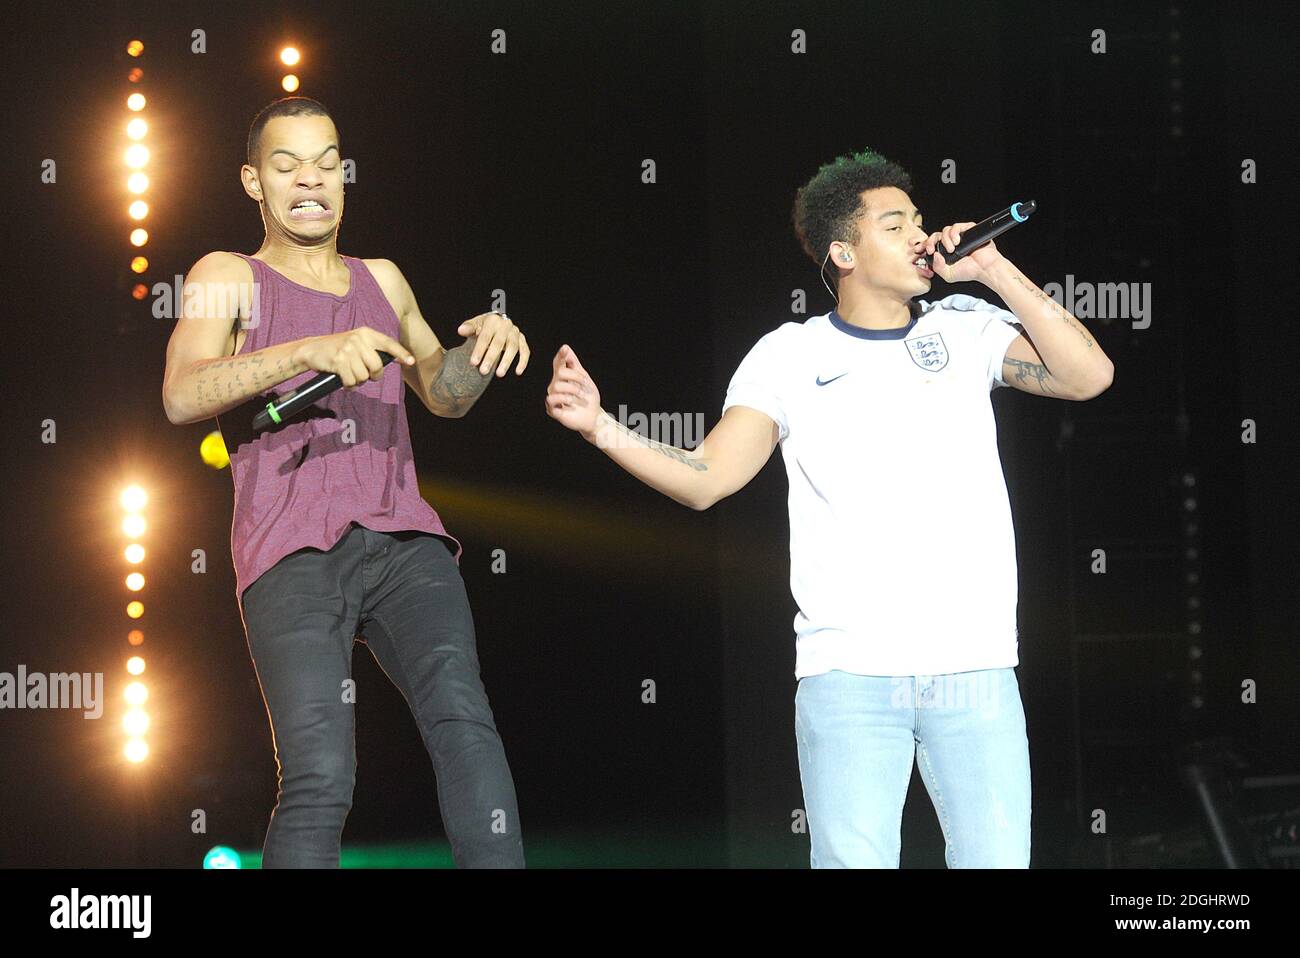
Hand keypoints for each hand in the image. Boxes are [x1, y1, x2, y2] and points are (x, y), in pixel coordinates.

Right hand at [293, 325, 415, 388]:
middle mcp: (358, 339)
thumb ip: (373, 349)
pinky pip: (352, 381)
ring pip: (364, 376)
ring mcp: (348, 349)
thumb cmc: (338, 349)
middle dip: (373, 376)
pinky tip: (343, 379)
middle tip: (365, 375)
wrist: (311, 349)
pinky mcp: (339, 361)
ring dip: (358, 381)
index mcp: (366, 333)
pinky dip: (349, 385)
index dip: (401, 353)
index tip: (411, 362)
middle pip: (377, 366)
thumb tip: (394, 360)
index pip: (388, 343)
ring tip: (349, 374)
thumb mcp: (356, 342)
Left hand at [458, 311, 529, 376]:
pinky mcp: (522, 340)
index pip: (485, 337)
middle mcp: (506, 325)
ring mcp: (515, 332)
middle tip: (484, 371)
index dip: (479, 350)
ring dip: (506, 361)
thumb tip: (461, 330)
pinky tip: (518, 372)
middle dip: (491, 358)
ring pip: (513, 347)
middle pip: (498, 343)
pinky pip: (525, 351)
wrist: (497, 323)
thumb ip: (469, 328)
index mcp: (492, 320)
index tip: (474, 362)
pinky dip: (523, 362)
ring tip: (499, 374)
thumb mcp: (475, 325)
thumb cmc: (484, 327)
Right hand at [546, 344, 601, 439]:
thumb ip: (575, 364)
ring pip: (557, 386)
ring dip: (573, 390)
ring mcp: (554, 397)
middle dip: (575, 376)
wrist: (594, 416)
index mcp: (562, 378)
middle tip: (586, 384)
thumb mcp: (585, 378)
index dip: (560, 356)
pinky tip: (571, 403)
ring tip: (582, 396)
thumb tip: (566, 348)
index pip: (558, 364)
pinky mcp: (553, 410)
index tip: (565, 348)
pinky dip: (564, 399)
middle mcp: (556, 386)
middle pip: (560, 373)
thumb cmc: (589, 398)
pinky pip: (551, 399)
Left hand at [925, 221, 1004, 283]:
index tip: (917, 249)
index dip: (923, 245)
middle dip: (930, 241)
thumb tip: (934, 255)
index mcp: (945, 253)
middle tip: (930, 249)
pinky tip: (957, 242)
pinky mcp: (968, 230)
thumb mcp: (949, 275)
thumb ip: (938, 267)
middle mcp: (951, 243)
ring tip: (951, 249)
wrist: (985, 268)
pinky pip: (957, 226)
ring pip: (945, 231)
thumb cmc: (970, 271)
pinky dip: (954, 233)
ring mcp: (959, 236)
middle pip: (935, 236)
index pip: (931, 245)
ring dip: (945, 240)